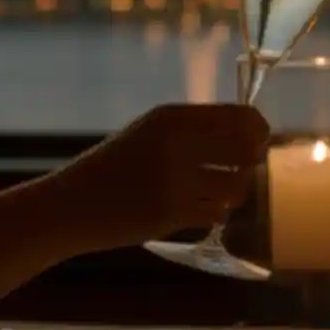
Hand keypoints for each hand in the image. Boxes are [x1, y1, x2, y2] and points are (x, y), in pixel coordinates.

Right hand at [46, 103, 269, 250]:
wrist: (71, 204)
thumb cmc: (115, 167)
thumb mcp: (149, 132)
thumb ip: (193, 130)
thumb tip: (249, 132)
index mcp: (172, 117)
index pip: (240, 116)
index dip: (258, 130)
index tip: (257, 141)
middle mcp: (176, 142)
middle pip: (247, 148)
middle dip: (252, 161)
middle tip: (241, 170)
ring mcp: (174, 179)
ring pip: (237, 185)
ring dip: (235, 192)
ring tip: (219, 194)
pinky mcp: (171, 213)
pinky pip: (217, 212)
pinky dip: (215, 213)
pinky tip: (200, 210)